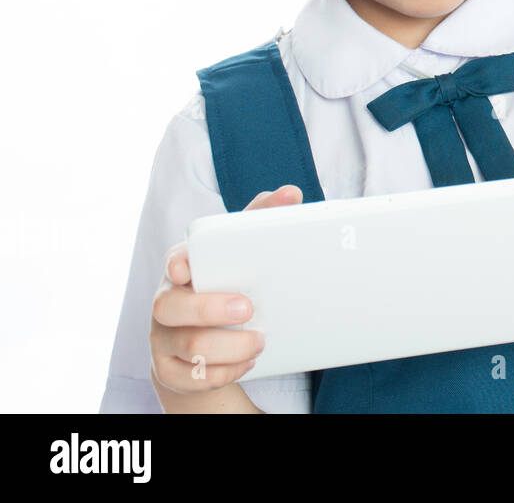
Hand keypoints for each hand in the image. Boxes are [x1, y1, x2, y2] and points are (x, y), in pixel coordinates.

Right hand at [149, 185, 301, 395]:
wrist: (207, 343)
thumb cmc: (227, 286)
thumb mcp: (242, 253)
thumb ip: (262, 219)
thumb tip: (291, 193)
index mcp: (185, 268)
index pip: (173, 260)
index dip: (177, 263)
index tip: (187, 269)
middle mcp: (168, 302)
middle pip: (171, 307)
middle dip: (210, 309)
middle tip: (249, 308)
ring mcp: (164, 338)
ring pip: (188, 346)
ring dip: (229, 345)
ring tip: (260, 340)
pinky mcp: (171, 370)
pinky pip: (192, 377)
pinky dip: (225, 372)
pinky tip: (247, 362)